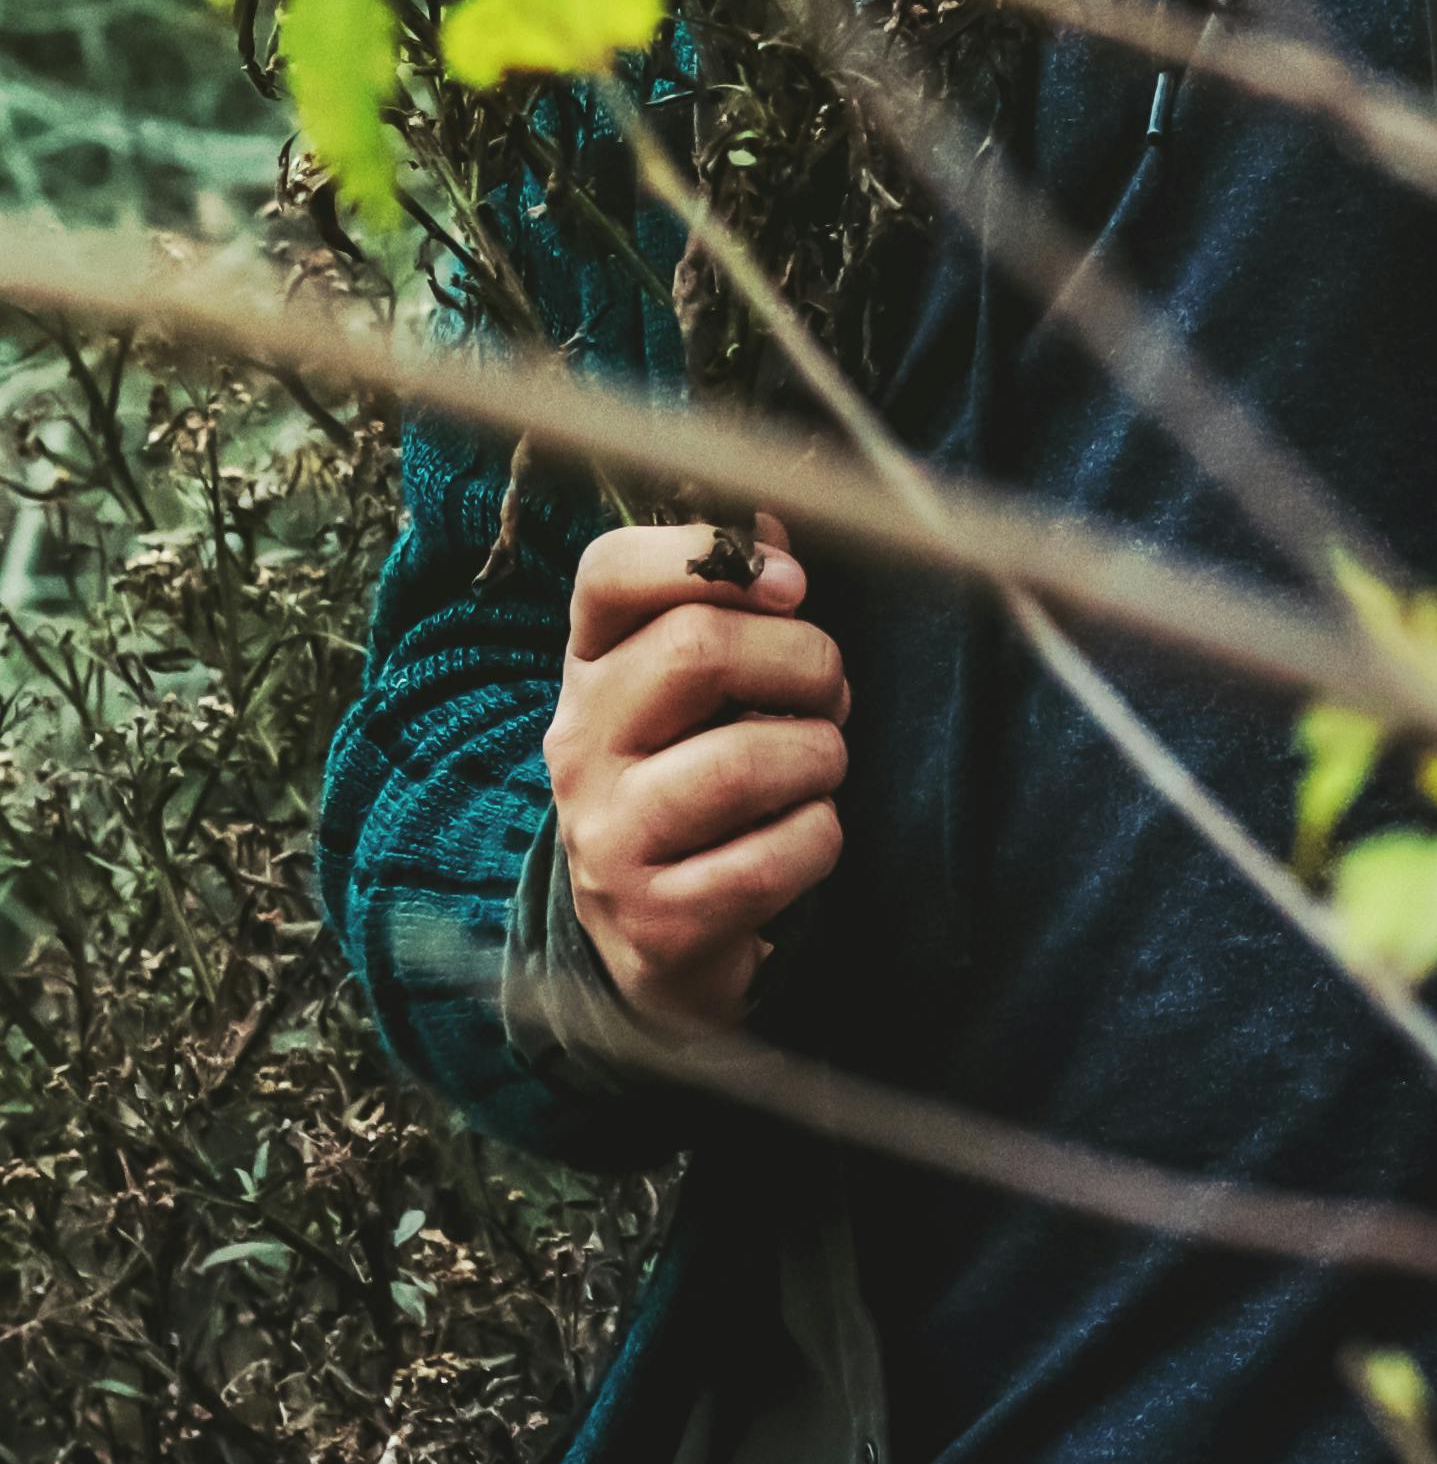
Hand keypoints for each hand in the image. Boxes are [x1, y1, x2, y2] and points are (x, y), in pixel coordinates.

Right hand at [544, 512, 848, 1034]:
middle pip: (696, 651)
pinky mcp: (657, 920)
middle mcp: (580, 745)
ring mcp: (608, 838)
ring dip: (820, 756)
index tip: (789, 584)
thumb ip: (734, 603)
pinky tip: (804, 838)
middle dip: (804, 661)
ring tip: (817, 768)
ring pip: (746, 759)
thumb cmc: (699, 781)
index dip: (709, 553)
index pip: (608, 573)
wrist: (658, 942)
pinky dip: (820, 838)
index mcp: (591, 669)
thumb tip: (773, 521)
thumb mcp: (700, 690)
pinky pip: (776, 855)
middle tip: (828, 692)